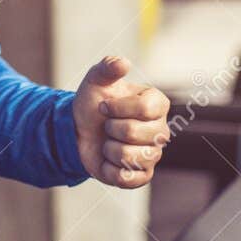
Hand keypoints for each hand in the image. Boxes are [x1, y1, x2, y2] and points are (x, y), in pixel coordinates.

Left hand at [72, 55, 171, 188]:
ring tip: (108, 142)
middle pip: (133, 132)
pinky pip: (126, 178)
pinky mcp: (143, 176)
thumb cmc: (93, 103)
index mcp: (157, 104)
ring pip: (128, 156)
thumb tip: (123, 63)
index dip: (117, 108)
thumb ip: (108, 67)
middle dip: (110, 128)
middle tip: (107, 126)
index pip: (144, 108)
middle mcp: (161, 130)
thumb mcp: (96, 80)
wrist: (79, 131)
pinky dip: (109, 170)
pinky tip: (108, 160)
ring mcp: (153, 154)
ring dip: (108, 149)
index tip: (104, 106)